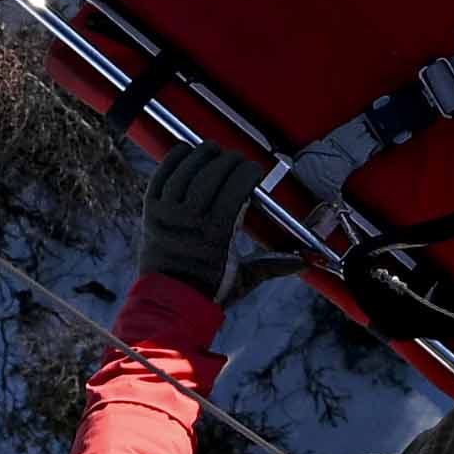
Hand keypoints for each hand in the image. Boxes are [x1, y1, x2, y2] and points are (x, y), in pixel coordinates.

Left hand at [133, 134, 271, 294]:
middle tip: (238, 160)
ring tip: (214, 150)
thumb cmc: (209, 290)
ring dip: (202, 154)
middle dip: (230, 160)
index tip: (255, 171)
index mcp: (216, 233)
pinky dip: (173, 160)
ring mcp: (166, 214)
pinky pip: (160, 176)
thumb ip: (272, 265)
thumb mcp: (244, 279)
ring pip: (186, 170)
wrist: (169, 303)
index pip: (236, 187)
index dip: (248, 172)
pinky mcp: (150, 212)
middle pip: (212, 174)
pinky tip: (185, 151)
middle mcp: (189, 219)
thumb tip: (303, 261)